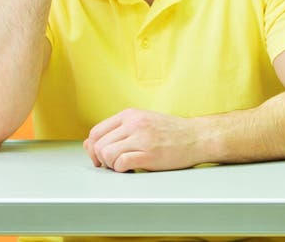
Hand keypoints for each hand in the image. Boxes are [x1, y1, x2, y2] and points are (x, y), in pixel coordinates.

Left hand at [83, 108, 203, 171]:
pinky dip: (122, 170)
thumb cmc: (170, 132)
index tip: (101, 159)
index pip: (96, 131)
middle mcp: (133, 123)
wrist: (196, 137)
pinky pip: (121, 164)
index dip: (93, 149)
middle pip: (98, 144)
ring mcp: (141, 138)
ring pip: (106, 154)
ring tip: (124, 166)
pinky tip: (132, 168)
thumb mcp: (142, 123)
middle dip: (101, 159)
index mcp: (130, 114)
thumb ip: (117, 131)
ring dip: (111, 165)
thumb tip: (88, 144)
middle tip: (113, 165)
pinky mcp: (149, 154)